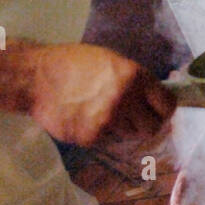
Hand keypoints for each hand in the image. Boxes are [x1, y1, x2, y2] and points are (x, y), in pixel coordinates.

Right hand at [24, 44, 175, 145]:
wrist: (36, 78)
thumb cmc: (74, 64)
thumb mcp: (112, 61)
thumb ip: (135, 81)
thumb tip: (154, 99)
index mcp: (135, 76)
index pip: (168, 104)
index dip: (164, 110)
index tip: (158, 112)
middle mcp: (126, 99)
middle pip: (153, 126)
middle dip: (146, 124)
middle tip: (134, 119)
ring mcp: (109, 120)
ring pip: (131, 136)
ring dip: (123, 129)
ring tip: (104, 115)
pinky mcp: (91, 137)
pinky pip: (108, 142)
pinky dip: (102, 135)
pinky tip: (87, 120)